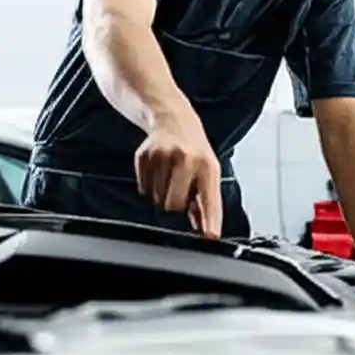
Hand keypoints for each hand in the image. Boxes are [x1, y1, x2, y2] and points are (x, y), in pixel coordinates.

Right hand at [134, 115, 222, 237]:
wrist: (174, 120)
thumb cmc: (195, 150)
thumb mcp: (208, 171)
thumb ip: (206, 201)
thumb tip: (204, 229)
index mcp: (206, 164)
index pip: (208, 198)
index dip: (209, 219)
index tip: (210, 235)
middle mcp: (185, 158)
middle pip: (174, 205)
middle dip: (176, 205)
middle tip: (180, 191)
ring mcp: (162, 156)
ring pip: (156, 199)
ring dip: (162, 195)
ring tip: (171, 177)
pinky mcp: (144, 156)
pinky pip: (143, 189)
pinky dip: (150, 186)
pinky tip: (159, 172)